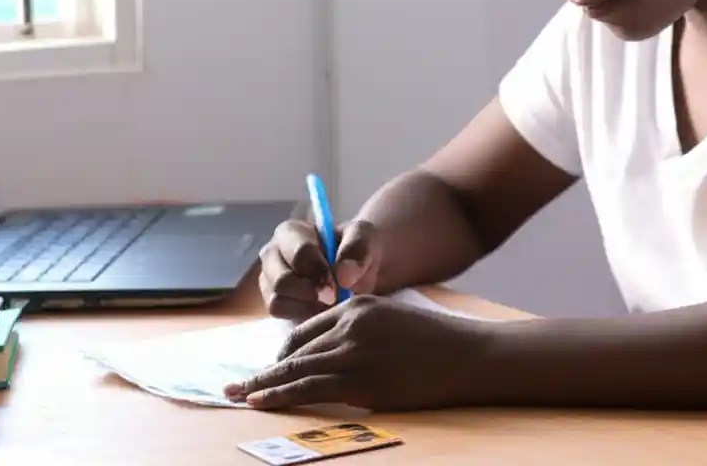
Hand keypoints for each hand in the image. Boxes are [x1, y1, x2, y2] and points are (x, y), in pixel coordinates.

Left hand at [225, 295, 492, 410]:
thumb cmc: (438, 343)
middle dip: (265, 370)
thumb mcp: (395, 322)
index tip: (270, 367)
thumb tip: (336, 356)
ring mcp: (354, 351)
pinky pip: (308, 388)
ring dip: (263, 384)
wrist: (469, 355)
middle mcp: (350, 323)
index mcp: (358, 306)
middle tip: (237, 384)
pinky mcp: (360, 380)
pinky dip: (279, 395)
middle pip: (295, 349)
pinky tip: (261, 401)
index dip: (285, 353)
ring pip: (295, 369)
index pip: (307, 329)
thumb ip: (363, 332)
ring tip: (239, 395)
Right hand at [258, 218, 382, 321]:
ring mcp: (269, 280)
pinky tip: (320, 310)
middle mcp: (273, 254)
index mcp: (291, 232)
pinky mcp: (273, 303)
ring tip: (329, 302)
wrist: (359, 272)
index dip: (319, 272)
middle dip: (311, 293)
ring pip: (277, 301)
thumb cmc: (357, 249)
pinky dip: (301, 316)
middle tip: (334, 298)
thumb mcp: (365, 239)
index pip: (298, 254)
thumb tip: (342, 276)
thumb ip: (357, 250)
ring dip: (307, 306)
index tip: (339, 284)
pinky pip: (280, 315)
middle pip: (281, 281)